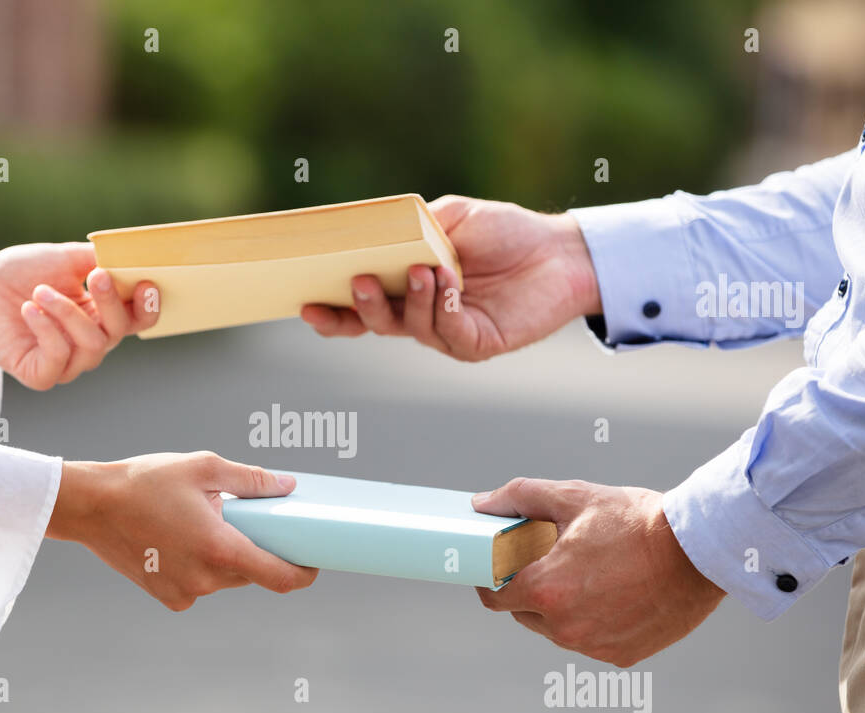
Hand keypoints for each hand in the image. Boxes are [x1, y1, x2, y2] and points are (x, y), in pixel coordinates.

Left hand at [0, 242, 158, 389]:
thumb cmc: (16, 273)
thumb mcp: (61, 258)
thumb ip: (97, 258)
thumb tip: (128, 255)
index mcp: (100, 315)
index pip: (138, 319)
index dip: (148, 306)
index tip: (145, 283)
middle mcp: (89, 342)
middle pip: (120, 332)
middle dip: (111, 302)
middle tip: (96, 274)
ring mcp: (67, 362)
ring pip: (93, 346)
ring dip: (68, 313)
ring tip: (40, 291)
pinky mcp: (41, 375)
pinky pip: (59, 358)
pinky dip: (47, 329)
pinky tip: (28, 309)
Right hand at [46, 451, 318, 609]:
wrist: (89, 506)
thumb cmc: (145, 481)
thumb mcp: (204, 469)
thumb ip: (252, 481)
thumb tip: (287, 486)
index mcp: (220, 549)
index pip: (280, 578)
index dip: (304, 573)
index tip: (312, 562)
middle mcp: (205, 579)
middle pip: (252, 574)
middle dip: (254, 549)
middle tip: (241, 519)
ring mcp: (185, 592)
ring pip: (225, 579)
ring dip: (224, 556)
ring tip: (199, 523)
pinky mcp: (167, 597)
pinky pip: (200, 585)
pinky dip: (199, 566)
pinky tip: (178, 540)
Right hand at [301, 196, 601, 361]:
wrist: (559, 250)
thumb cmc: (505, 231)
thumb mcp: (451, 217)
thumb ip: (413, 227)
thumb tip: (377, 231)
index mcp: (406, 287)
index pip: (360, 307)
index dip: (332, 311)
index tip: (305, 305)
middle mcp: (422, 315)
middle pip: (376, 324)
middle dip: (360, 309)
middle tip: (357, 283)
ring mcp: (448, 332)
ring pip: (411, 327)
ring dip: (411, 299)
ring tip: (422, 270)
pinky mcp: (477, 343)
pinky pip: (449, 332)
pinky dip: (444, 306)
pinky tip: (449, 282)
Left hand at [471, 478, 724, 665]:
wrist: (699, 550)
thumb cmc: (636, 521)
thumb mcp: (573, 497)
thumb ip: (520, 498)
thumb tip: (483, 504)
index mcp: (546, 588)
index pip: (494, 595)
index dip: (492, 580)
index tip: (500, 567)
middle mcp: (565, 626)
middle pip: (524, 613)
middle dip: (530, 588)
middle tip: (553, 560)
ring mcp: (593, 644)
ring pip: (556, 629)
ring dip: (561, 606)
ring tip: (591, 573)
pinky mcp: (620, 655)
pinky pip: (590, 640)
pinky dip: (593, 620)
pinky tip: (615, 593)